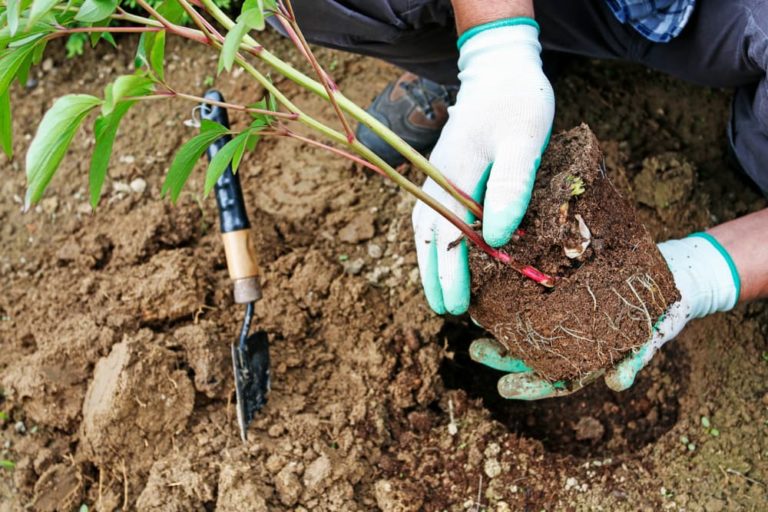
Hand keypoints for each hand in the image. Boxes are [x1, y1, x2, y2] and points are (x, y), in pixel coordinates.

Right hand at [412, 19, 553, 314]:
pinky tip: (448, 254)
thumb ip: (511, 185)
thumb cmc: (517, 101)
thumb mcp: (524, 138)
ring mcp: (439, 177)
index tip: (458, 307)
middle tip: (448, 311)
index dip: (451, 275)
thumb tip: (498, 238)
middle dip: (436, 277)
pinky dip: (437, 242)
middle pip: (428, 239)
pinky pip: (435, 216)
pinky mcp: (447, 174)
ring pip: (426, 229)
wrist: (498, 69)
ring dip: (432, 262)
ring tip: (442, 293)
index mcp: (453, 177)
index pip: (446, 239)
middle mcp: (438, 181)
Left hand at [469, 234, 740, 398]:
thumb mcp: (652, 335)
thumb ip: (635, 358)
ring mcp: (567, 312)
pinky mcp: (565, 284)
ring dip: (502, 323)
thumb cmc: (662, 311)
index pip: (555, 378)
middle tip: (476, 350)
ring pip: (528, 324)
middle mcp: (573, 338)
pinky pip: (536, 290)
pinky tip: (492, 287)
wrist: (674, 271)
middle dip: (503, 354)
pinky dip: (515, 291)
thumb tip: (618, 384)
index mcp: (590, 357)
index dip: (529, 385)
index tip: (503, 388)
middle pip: (533, 352)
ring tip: (473, 317)